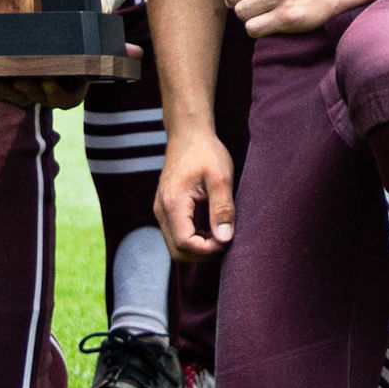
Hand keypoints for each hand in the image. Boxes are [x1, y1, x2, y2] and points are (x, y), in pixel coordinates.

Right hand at [155, 128, 237, 258]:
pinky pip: (176, 234)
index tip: (227, 240)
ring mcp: (161, 211)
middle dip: (202, 254)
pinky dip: (193, 239)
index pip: (185, 244)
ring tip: (220, 234)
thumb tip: (225, 239)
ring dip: (198, 248)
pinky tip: (211, 229)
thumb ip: (223, 209)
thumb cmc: (205, 152)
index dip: (207, 250)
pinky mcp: (166, 209)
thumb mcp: (221, 178)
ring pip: (175, 245)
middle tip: (225, 241)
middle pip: (177, 251)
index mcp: (173, 203)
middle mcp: (161, 210)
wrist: (188, 134)